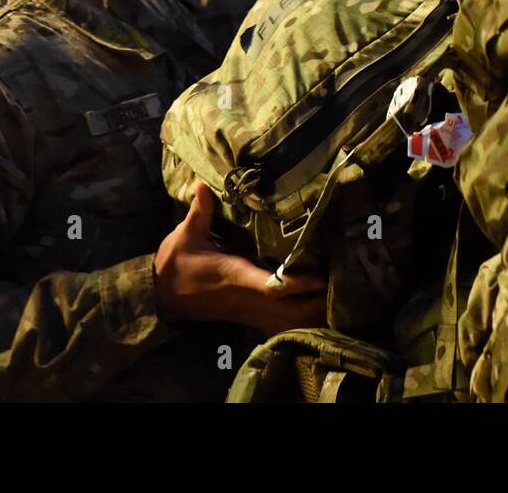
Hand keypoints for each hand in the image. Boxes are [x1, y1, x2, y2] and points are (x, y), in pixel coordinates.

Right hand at [153, 182, 326, 334]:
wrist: (160, 298)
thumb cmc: (174, 265)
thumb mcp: (184, 236)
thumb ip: (200, 212)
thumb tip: (202, 184)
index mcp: (236, 276)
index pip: (271, 286)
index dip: (296, 283)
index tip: (321, 277)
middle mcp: (248, 297)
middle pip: (291, 311)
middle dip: (318, 303)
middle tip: (347, 284)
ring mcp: (250, 311)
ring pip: (289, 321)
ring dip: (314, 313)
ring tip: (341, 296)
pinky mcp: (249, 316)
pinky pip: (282, 323)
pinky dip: (302, 318)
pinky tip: (319, 308)